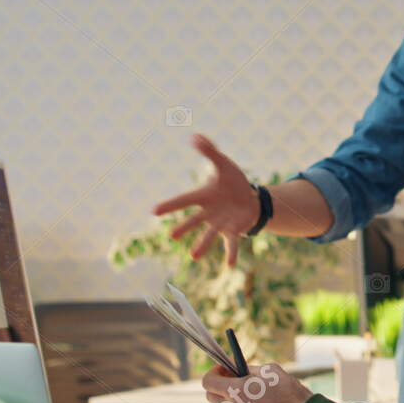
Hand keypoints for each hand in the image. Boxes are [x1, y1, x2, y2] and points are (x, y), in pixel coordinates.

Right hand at [152, 134, 258, 265]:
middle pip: (194, 220)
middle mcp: (208, 213)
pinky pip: (231, 244)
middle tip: (173, 236)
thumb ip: (210, 151)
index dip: (170, 206)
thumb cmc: (232, 182)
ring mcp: (219, 224)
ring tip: (193, 256)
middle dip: (184, 227)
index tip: (154, 211)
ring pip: (209, 236)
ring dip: (202, 246)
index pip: (184, 200)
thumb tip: (195, 135)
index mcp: (203, 196)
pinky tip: (229, 266)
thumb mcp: (224, 164)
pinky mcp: (232, 231)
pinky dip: (230, 254)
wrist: (249, 199)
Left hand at [203, 363, 310, 402]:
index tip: (222, 372)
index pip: (208, 381)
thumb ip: (251, 370)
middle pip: (212, 398)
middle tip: (235, 387)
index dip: (213, 374)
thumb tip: (238, 370)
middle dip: (221, 390)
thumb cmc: (293, 396)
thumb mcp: (274, 372)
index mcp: (237, 390)